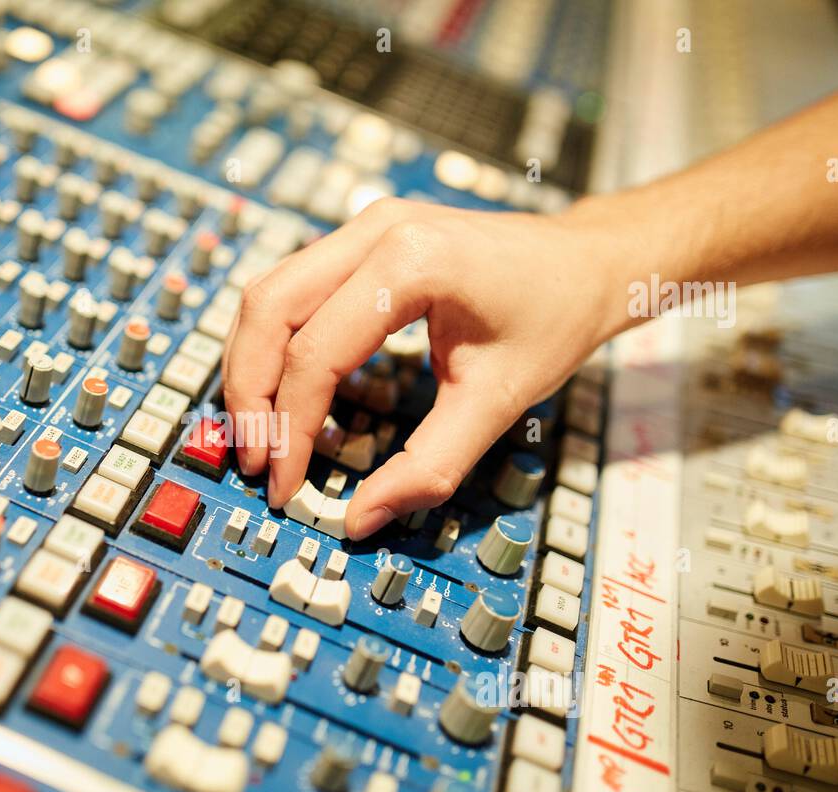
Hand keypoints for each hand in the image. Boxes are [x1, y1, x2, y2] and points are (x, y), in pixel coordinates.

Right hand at [222, 197, 622, 538]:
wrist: (587, 260)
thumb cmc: (554, 318)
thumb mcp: (497, 403)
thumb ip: (429, 467)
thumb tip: (362, 518)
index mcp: (412, 262)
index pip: (316, 353)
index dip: (291, 428)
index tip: (285, 485)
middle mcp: (376, 230)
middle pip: (268, 309)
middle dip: (250, 393)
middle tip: (254, 459)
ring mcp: (364, 227)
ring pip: (267, 293)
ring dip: (251, 366)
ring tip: (257, 432)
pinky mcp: (361, 239)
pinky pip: (289, 288)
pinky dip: (272, 343)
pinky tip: (280, 392)